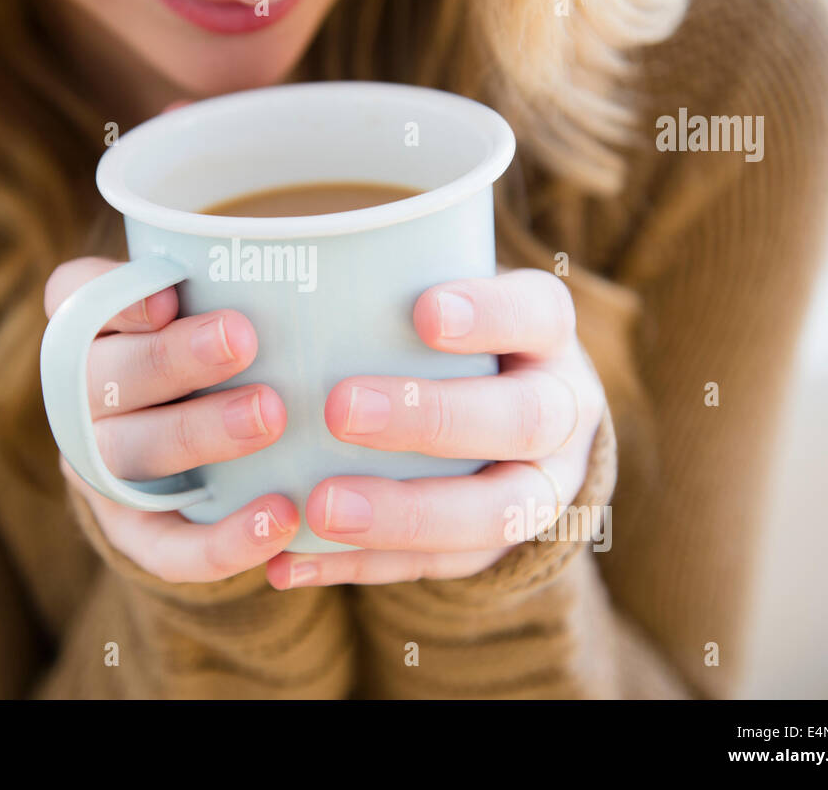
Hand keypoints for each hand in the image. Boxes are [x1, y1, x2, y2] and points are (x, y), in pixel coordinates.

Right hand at [44, 256, 300, 582]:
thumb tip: (333, 256)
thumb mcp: (222, 303)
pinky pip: (164, 547)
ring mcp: (102, 467)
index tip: (167, 295)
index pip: (76, 298)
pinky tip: (282, 518)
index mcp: (95, 327)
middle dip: (172, 358)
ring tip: (270, 414)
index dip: (114, 298)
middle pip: (105, 375)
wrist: (202, 458)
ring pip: (131, 453)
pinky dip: (220, 540)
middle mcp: (84, 396)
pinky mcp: (132, 531)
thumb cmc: (225, 354)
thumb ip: (244, 279)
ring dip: (198, 432)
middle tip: (243, 340)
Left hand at [266, 268, 606, 588]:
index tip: (424, 311)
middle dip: (432, 417)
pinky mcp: (497, 548)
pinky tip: (292, 561)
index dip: (490, 314)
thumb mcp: (445, 293)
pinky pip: (437, 567)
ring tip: (321, 507)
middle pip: (521, 419)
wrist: (512, 423)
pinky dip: (360, 567)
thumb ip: (387, 279)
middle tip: (341, 408)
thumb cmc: (448, 340)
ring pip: (494, 513)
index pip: (537, 314)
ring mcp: (540, 489)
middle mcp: (561, 412)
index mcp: (546, 335)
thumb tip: (266, 260)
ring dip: (403, 513)